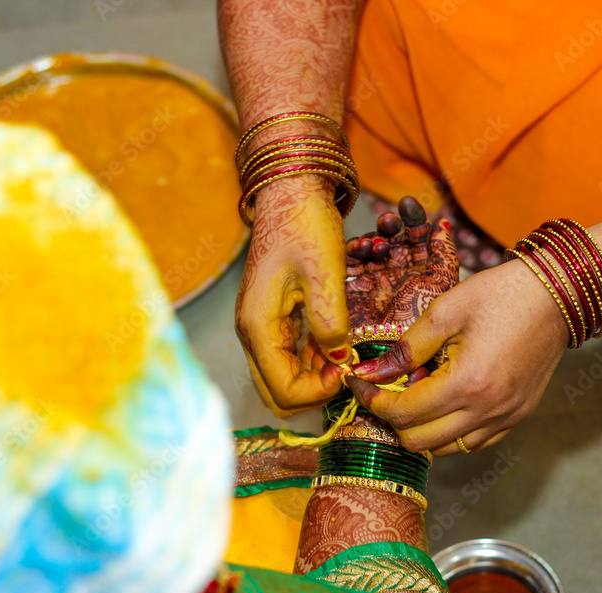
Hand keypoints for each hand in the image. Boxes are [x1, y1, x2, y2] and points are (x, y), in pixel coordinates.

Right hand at [235, 175, 350, 416]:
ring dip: (317, 376)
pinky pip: (290, 356)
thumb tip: (339, 361)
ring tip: (348, 352)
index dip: (319, 391)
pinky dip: (315, 359)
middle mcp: (252, 333)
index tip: (349, 368)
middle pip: (278, 393)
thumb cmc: (304, 223)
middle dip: (315, 391)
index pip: (283, 390)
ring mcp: (260, 327)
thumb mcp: (324, 272)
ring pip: (284, 377)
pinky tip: (339, 341)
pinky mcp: (273, 319)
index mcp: (258, 325)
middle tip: (348, 368)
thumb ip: (330, 321)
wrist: (291, 191)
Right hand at [345, 196, 458, 331]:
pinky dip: (352, 254)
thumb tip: (443, 223)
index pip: (415, 234)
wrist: (399, 357)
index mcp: (419, 266)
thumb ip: (443, 252)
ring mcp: (373, 278)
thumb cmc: (424, 321)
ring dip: (370, 240)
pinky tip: (359, 250)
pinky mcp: (353, 290)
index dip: (412, 218)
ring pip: (369, 248)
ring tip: (373, 244)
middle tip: (387, 222)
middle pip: (389, 237)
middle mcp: (396, 269)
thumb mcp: (440, 283)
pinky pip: (350, 265)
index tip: (408, 204)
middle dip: (388, 226)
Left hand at [347, 258, 569, 455]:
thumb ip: (405, 349)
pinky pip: (474, 443)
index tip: (359, 383)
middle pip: (419, 442)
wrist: (556, 294)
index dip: (372, 401)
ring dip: (422, 429)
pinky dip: (451, 433)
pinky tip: (445, 403)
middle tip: (385, 389)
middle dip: (393, 418)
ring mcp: (505, 417)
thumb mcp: (445, 312)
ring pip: (446, 449)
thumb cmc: (500, 295)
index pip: (403, 413)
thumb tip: (370, 374)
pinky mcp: (518, 416)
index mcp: (467, 383)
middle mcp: (487, 410)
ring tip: (416, 395)